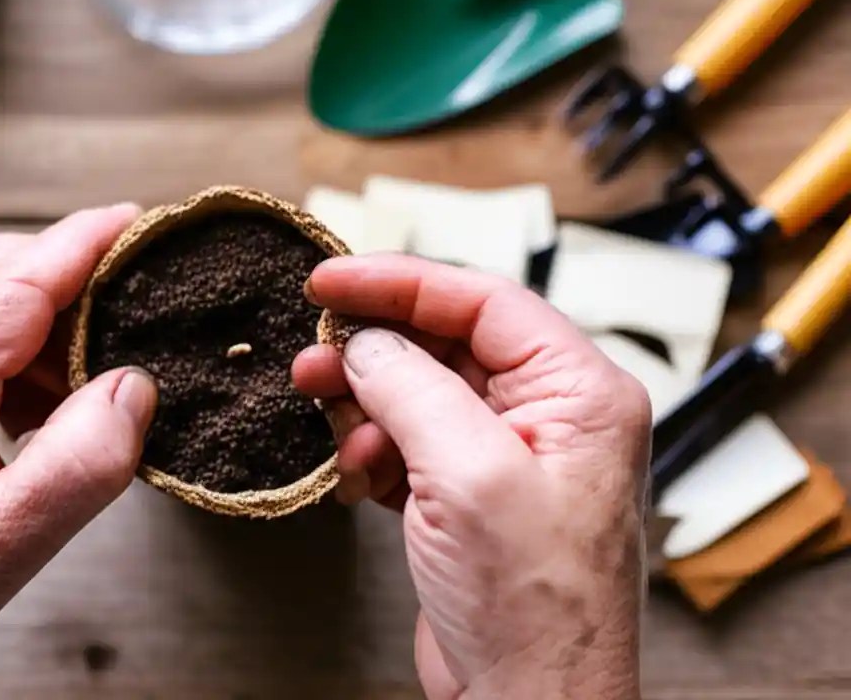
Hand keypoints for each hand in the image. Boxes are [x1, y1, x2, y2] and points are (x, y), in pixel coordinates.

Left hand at [0, 204, 156, 699]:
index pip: (24, 276)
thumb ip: (79, 463)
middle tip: (124, 337)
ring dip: (36, 321)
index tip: (141, 223)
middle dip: (71, 283)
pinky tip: (16, 411)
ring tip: (68, 400)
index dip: (90, 242)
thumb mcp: (1, 549)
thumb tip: (132, 387)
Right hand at [293, 255, 647, 699]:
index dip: (400, 284)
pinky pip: (412, 444)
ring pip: (422, 393)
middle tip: (312, 354)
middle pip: (447, 343)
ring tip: (322, 410)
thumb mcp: (468, 477)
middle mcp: (551, 417)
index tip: (330, 282)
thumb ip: (413, 388)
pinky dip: (375, 450)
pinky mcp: (473, 499)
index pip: (483, 301)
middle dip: (374, 347)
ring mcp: (510, 459)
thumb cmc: (534, 609)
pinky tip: (356, 472)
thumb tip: (366, 342)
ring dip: (367, 401)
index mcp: (580, 393)